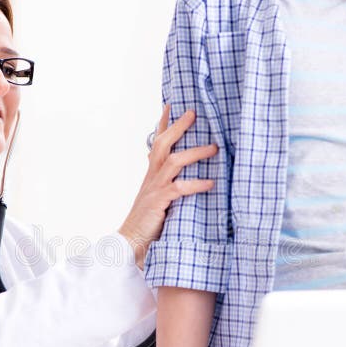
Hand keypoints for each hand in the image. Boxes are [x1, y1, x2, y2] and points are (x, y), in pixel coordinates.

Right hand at [119, 105, 217, 268]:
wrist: (131, 241)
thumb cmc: (147, 221)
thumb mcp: (157, 197)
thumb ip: (168, 184)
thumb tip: (183, 177)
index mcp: (152, 174)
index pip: (157, 143)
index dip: (163, 124)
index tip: (171, 105)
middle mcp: (152, 176)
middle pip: (163, 143)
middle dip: (178, 126)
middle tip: (193, 112)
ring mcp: (155, 187)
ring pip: (173, 160)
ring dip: (195, 152)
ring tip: (214, 148)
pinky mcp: (159, 201)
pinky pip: (180, 188)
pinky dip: (197, 184)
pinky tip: (211, 183)